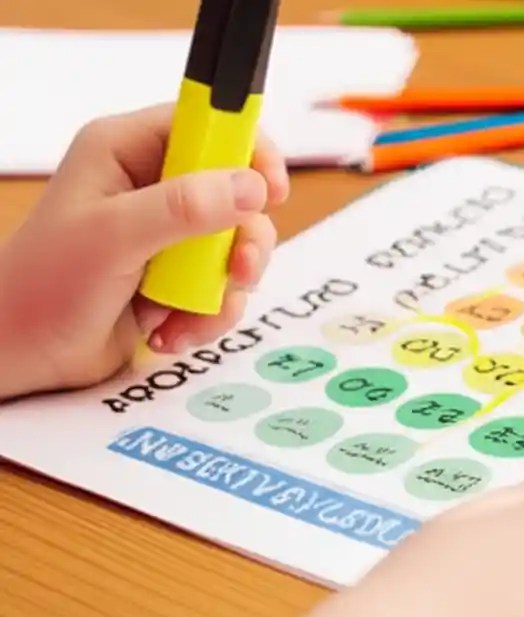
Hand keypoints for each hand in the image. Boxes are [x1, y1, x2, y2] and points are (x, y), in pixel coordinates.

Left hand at [0, 104, 288, 400]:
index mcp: (126, 151)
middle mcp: (152, 187)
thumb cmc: (46, 287)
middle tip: (239, 270)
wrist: (22, 356)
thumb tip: (252, 188)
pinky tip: (168, 331)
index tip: (271, 191)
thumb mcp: (114, 237)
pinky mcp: (177, 278)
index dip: (248, 150)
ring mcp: (168, 235)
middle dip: (244, 240)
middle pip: (237, 193)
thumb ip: (184, 208)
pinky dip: (206, 315)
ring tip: (184, 314)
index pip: (207, 126)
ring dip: (222, 289)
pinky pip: (224, 289)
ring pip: (238, 247)